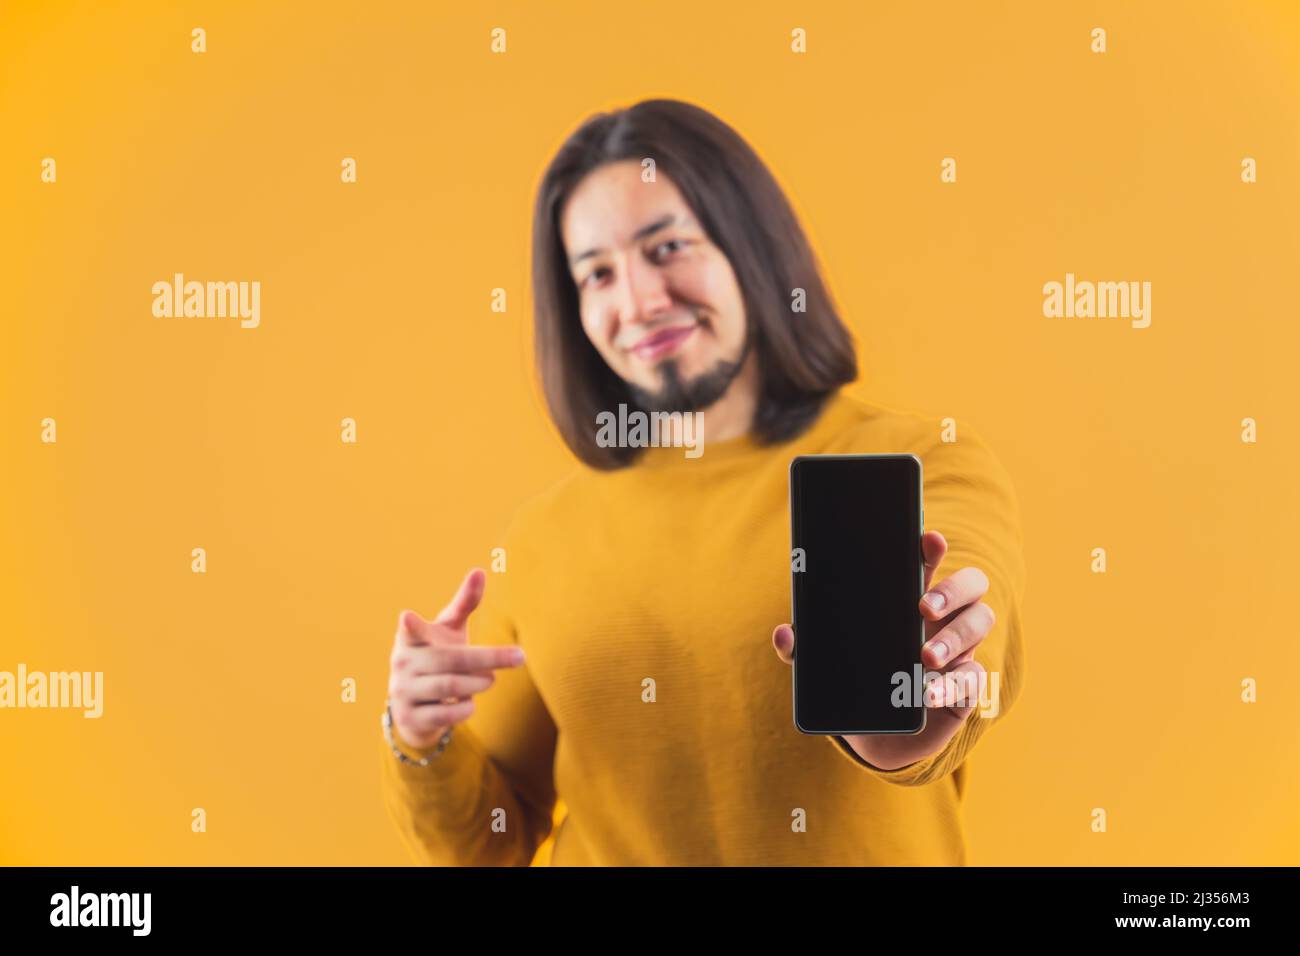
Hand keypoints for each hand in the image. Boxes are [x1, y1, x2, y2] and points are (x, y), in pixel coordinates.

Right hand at [388, 568, 526, 750]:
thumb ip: (464, 604)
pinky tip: (471, 702)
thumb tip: (481, 570)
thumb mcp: (448, 631)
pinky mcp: (410, 718)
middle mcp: (402, 664)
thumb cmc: (437, 657)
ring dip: (478, 682)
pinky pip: (445, 715)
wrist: (413, 708)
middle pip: (451, 659)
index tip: (407, 616)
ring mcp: (403, 692)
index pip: (410, 631)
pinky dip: (465, 708)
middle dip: (489, 658)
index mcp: (410, 639)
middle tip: (520, 656)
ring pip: (449, 687)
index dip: (410, 625)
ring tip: (491, 679)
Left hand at [771, 530, 995, 770]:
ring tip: (926, 657)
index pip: (929, 561)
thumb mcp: (826, 662)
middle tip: (923, 607)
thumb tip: (784, 635)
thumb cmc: (856, 680)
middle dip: (954, 588)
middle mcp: (944, 618)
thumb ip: (802, 648)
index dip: (932, 547)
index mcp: (910, 599)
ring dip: (956, 636)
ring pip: (981, 621)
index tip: (928, 539)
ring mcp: (960, 649)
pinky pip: (977, 677)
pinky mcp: (965, 686)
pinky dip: (955, 684)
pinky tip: (930, 693)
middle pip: (972, 583)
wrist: (875, 733)